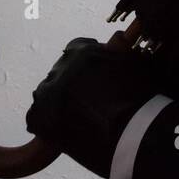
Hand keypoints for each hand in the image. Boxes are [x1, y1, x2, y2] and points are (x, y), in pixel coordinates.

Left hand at [25, 37, 165, 178]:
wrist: (137, 134)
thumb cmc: (143, 99)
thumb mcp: (134, 63)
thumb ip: (119, 52)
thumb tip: (118, 44)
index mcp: (82, 51)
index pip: (75, 51)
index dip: (84, 67)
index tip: (91, 79)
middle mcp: (61, 68)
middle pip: (60, 75)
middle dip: (71, 87)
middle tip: (88, 105)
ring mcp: (49, 93)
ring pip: (47, 96)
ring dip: (59, 105)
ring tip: (79, 122)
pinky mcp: (41, 118)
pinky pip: (36, 120)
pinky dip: (47, 126)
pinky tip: (66, 133)